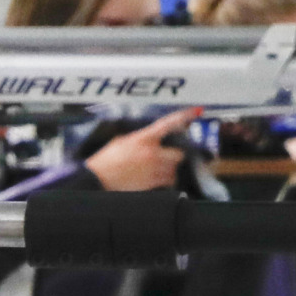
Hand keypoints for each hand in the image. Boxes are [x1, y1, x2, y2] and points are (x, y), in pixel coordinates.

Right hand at [85, 108, 201, 192]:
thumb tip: (146, 140)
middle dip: (174, 156)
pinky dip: (165, 181)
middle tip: (166, 157)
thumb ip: (137, 139)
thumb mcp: (121, 141)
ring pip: (174, 169)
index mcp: (143, 138)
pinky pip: (168, 182)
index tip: (197, 111)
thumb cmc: (106, 161)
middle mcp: (152, 153)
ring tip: (157, 170)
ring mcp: (153, 169)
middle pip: (179, 154)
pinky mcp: (152, 184)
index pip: (168, 123)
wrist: (98, 178)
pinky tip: (154, 179)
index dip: (185, 116)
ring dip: (169, 170)